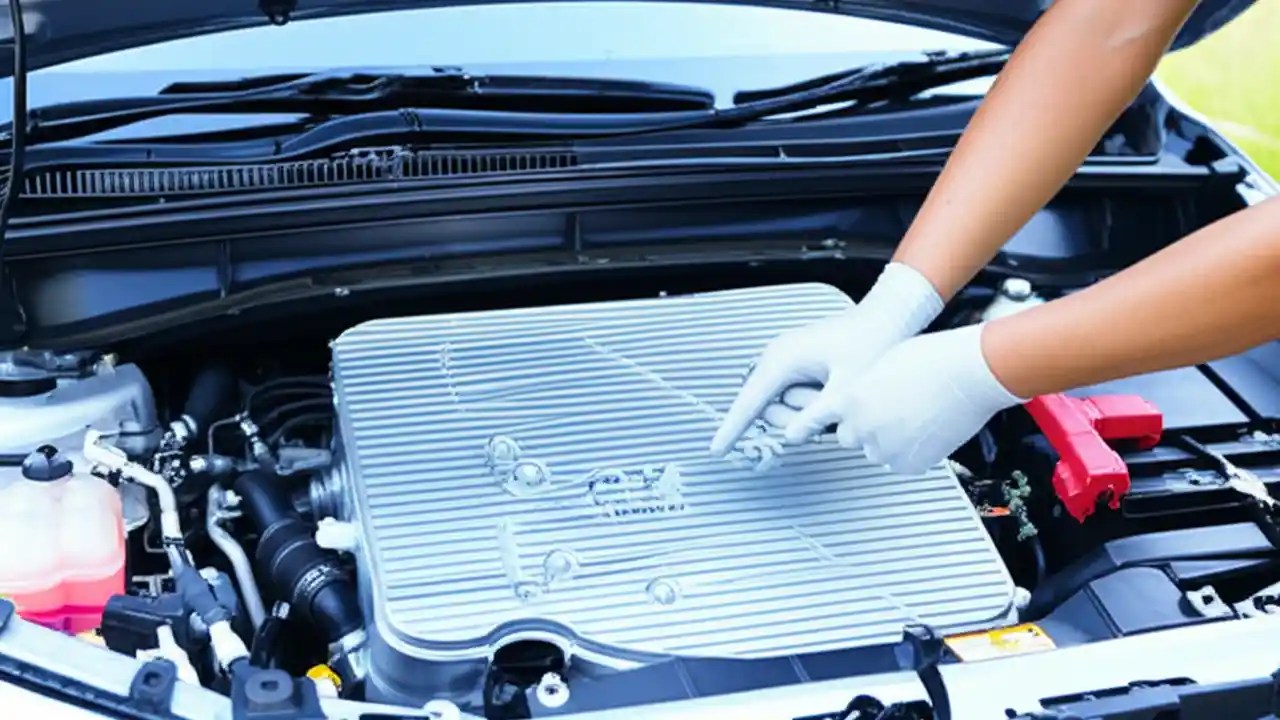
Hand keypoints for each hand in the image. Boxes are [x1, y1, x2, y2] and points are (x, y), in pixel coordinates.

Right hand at [709, 263, 942, 455]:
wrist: (888, 318)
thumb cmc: (871, 344)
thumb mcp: (846, 388)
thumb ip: (815, 416)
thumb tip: (789, 436)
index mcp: (782, 360)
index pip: (748, 403)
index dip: (732, 429)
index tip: (716, 449)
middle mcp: (777, 358)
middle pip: (767, 408)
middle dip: (794, 416)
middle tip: (829, 403)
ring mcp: (785, 360)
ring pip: (780, 404)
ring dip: (805, 409)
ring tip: (835, 391)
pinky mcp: (796, 364)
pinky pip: (791, 395)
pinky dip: (809, 401)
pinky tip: (832, 389)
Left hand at [774, 324, 1025, 473]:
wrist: (966, 374)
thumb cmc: (930, 360)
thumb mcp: (880, 367)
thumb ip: (862, 391)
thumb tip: (860, 406)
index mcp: (848, 399)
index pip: (812, 420)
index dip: (803, 426)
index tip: (791, 434)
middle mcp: (861, 427)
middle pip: (848, 436)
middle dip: (863, 427)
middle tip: (890, 408)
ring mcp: (884, 449)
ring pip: (876, 450)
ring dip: (887, 439)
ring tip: (914, 414)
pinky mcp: (908, 464)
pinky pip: (901, 462)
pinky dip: (910, 451)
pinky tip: (926, 429)